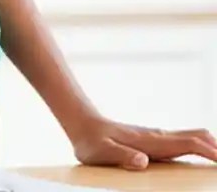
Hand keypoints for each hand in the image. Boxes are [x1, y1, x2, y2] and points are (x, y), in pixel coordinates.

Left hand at [69, 115, 216, 169]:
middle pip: (197, 136)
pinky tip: (202, 154)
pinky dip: (200, 146)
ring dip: (210, 146)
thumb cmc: (91, 141)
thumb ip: (121, 156)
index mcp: (151, 142)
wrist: (83, 124)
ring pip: (192, 136)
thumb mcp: (101, 152)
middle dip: (216, 147)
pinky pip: (183, 140)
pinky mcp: (154, 139)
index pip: (187, 144)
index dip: (208, 151)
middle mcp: (158, 136)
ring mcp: (157, 136)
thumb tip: (142, 162)